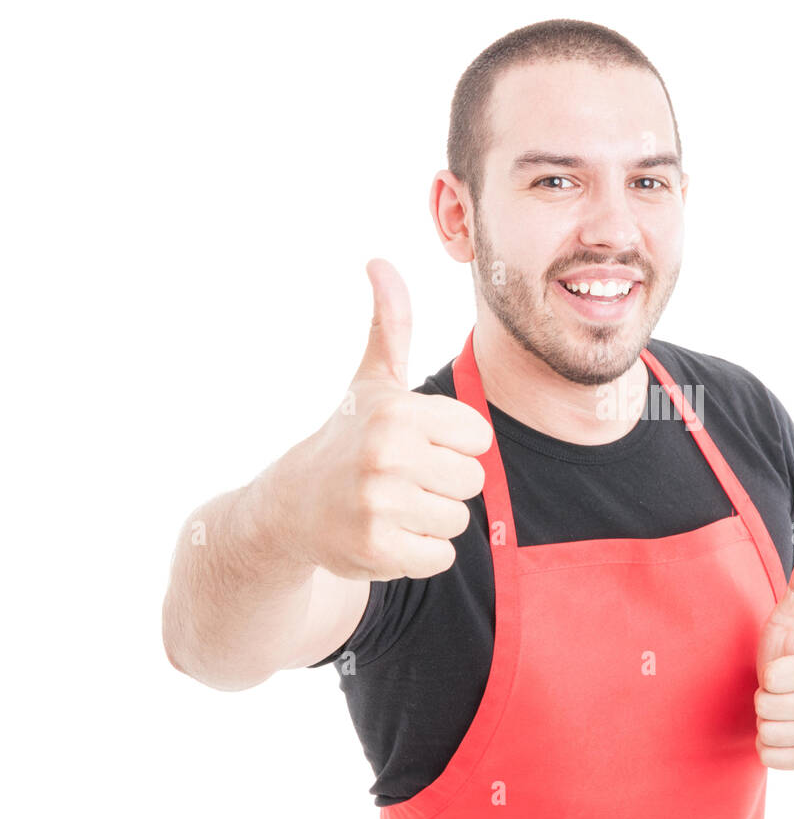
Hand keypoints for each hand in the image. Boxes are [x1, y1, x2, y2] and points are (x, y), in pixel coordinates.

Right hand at [278, 258, 493, 580]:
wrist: (290, 508)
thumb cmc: (347, 438)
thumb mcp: (372, 382)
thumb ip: (391, 325)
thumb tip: (379, 262)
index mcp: (399, 411)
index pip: (478, 437)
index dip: (453, 444)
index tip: (416, 444)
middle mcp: (388, 454)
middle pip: (472, 481)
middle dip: (443, 485)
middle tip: (400, 479)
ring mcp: (379, 503)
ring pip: (457, 520)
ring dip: (430, 519)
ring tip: (391, 505)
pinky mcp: (375, 549)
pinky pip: (439, 556)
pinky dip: (418, 552)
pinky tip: (385, 534)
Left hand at [754, 552, 793, 768]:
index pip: (770, 679)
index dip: (768, 674)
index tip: (782, 671)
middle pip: (765, 708)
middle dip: (765, 699)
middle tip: (780, 692)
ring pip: (766, 734)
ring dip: (766, 722)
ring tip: (782, 709)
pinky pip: (771, 758)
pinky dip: (770, 746)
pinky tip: (784, 730)